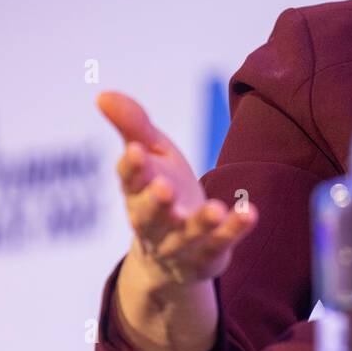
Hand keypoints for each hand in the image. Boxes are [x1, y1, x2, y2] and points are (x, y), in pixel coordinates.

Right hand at [96, 91, 258, 286]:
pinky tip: (249, 212)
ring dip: (200, 224)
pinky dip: (233, 231)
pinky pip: (219, 245)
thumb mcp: (152, 154)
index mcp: (136, 193)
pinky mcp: (207, 256)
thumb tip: (102, 94)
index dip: (131, 167)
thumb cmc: (162, 190)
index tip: (135, 150)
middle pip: (149, 216)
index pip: (129, 180)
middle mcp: (152, 222)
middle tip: (163, 188)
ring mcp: (180, 244)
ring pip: (185, 237)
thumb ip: (133, 125)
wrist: (173, 257)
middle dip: (155, 203)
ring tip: (215, 210)